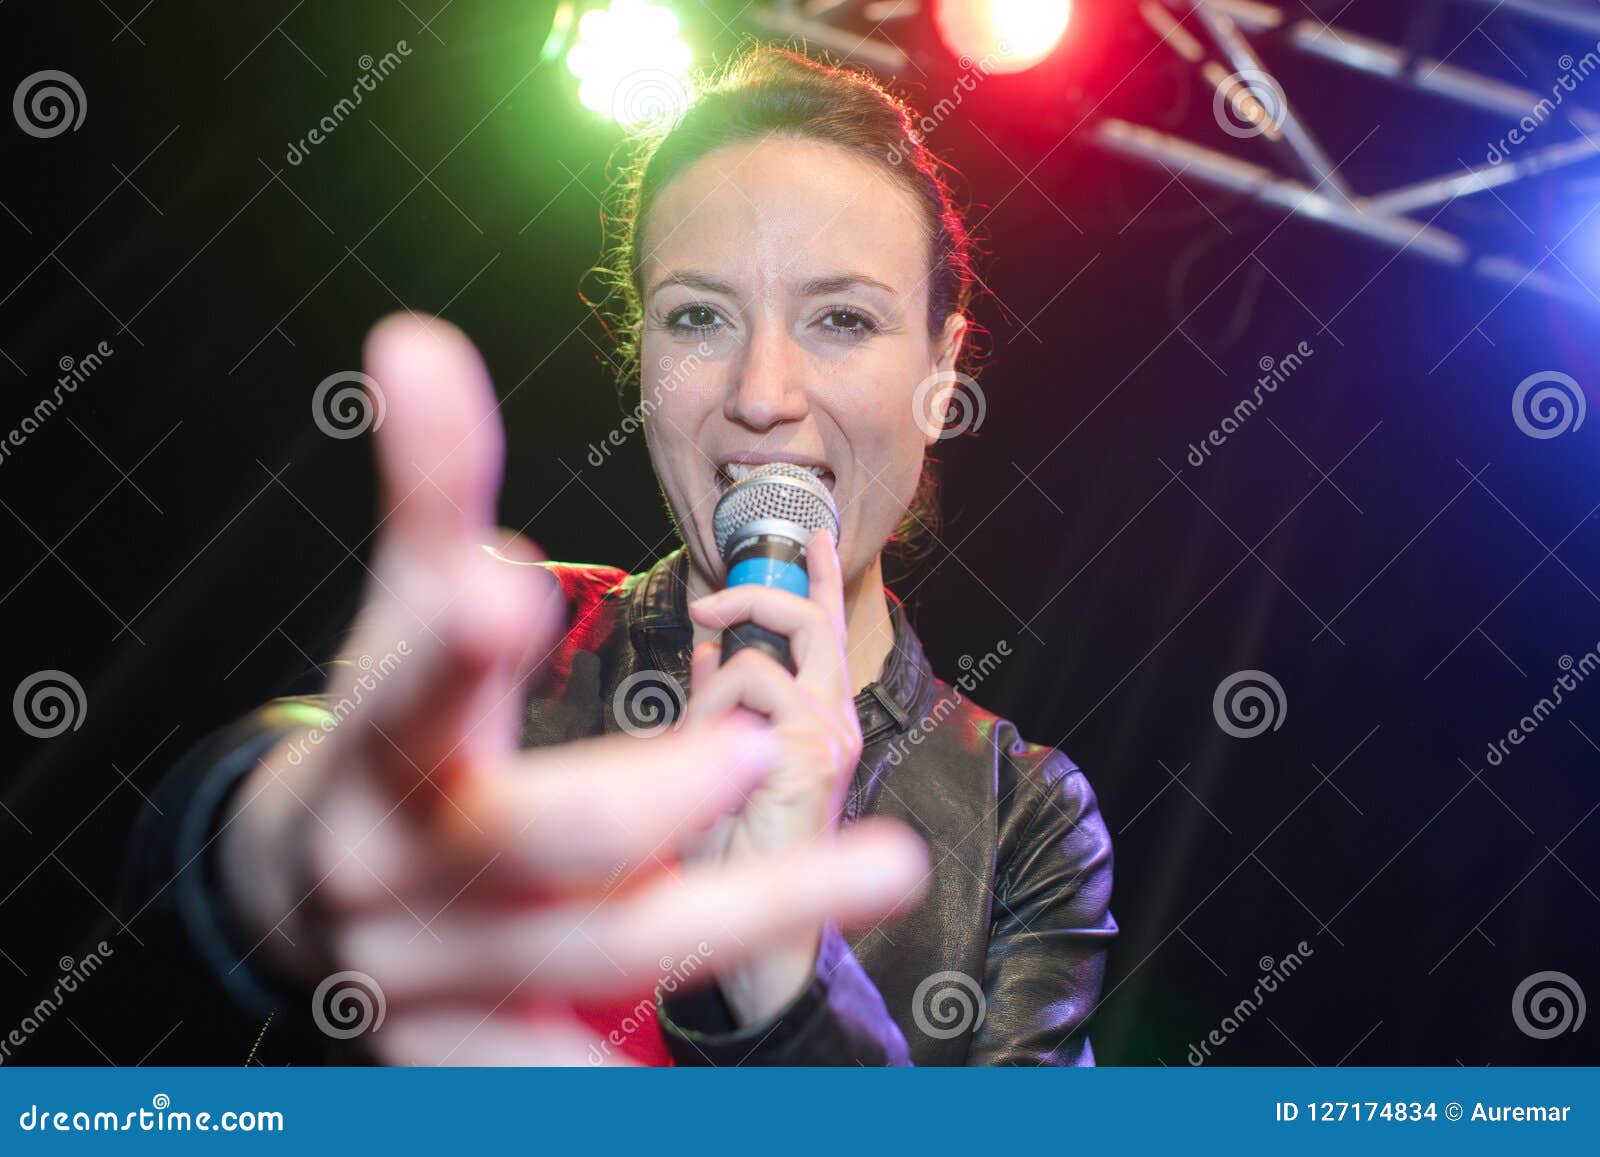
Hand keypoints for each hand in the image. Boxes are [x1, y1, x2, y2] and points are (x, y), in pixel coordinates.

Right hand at [215, 314, 927, 1063]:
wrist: (312, 874)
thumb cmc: (392, 718)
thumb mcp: (409, 603)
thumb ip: (435, 488)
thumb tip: (419, 340)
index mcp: (384, 740)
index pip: (410, 686)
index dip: (451, 642)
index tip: (503, 583)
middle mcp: (394, 862)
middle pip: (540, 842)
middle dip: (650, 798)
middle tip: (760, 742)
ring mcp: (428, 966)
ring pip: (605, 954)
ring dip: (747, 912)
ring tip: (885, 862)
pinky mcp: (461, 1042)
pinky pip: (560, 1068)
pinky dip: (639, 1071)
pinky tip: (726, 1070)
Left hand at [680, 529, 865, 1023]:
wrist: (750, 936)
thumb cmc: (731, 852)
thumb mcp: (716, 759)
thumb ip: (721, 698)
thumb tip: (711, 643)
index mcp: (820, 716)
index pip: (827, 626)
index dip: (821, 575)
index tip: (813, 533)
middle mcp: (837, 719)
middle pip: (814, 617)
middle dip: (760, 591)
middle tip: (709, 599)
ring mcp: (831, 736)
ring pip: (766, 655)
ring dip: (711, 688)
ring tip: (693, 739)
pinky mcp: (812, 753)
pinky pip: (748, 690)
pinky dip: (708, 712)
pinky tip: (702, 761)